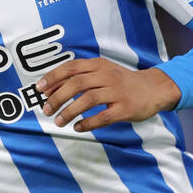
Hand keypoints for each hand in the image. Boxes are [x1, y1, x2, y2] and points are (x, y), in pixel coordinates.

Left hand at [36, 59, 180, 131]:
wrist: (154, 88)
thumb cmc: (123, 82)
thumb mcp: (103, 72)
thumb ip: (80, 77)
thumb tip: (51, 89)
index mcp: (98, 65)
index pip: (70, 68)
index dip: (52, 78)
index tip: (39, 90)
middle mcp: (107, 76)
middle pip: (76, 84)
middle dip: (57, 97)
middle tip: (46, 110)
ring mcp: (117, 92)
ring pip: (87, 100)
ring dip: (69, 111)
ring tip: (58, 122)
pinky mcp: (125, 108)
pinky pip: (102, 116)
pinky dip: (87, 123)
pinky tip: (78, 127)